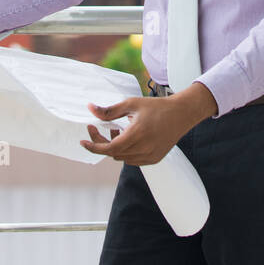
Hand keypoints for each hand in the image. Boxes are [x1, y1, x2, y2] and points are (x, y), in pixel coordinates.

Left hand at [80, 85, 215, 165]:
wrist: (181, 114)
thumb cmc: (156, 107)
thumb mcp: (131, 104)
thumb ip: (109, 110)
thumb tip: (90, 109)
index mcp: (136, 135)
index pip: (108, 148)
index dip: (93, 146)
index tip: (82, 141)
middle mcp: (143, 149)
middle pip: (113, 153)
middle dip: (102, 142)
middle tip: (98, 128)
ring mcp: (149, 156)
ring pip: (122, 158)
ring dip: (115, 147)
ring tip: (117, 130)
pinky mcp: (154, 159)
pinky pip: (133, 160)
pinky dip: (126, 151)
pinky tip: (129, 137)